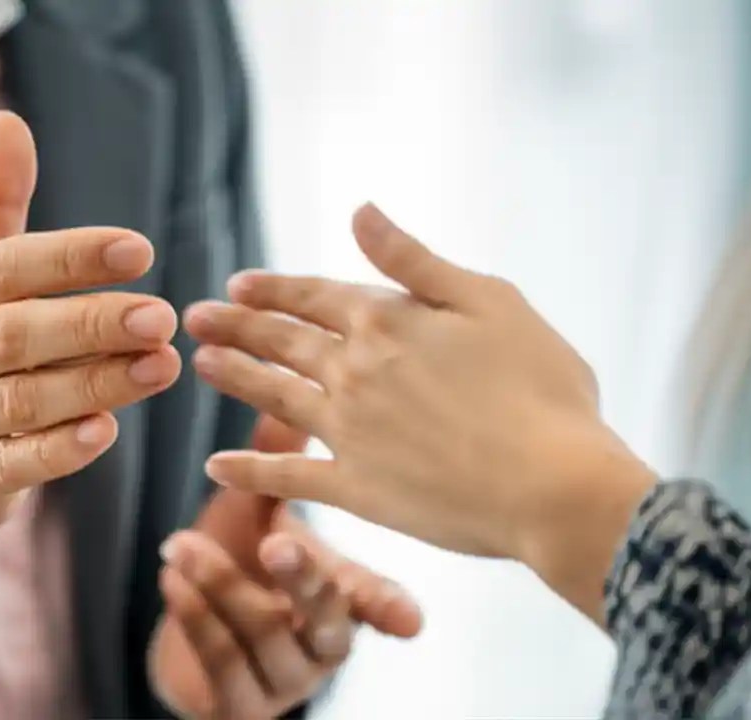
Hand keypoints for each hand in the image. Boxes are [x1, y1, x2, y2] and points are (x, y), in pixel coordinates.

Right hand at [0, 112, 181, 585]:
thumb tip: (10, 120)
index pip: (4, 267)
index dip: (71, 256)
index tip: (141, 249)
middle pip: (13, 335)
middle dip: (90, 323)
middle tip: (163, 316)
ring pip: (18, 402)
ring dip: (94, 384)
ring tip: (162, 367)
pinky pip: (11, 467)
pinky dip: (59, 450)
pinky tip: (108, 431)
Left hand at [149, 416, 421, 719]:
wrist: (191, 639)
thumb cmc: (242, 568)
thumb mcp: (263, 517)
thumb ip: (281, 468)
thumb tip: (289, 400)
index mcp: (341, 599)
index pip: (376, 601)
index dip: (390, 607)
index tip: (411, 619)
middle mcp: (321, 645)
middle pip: (327, 618)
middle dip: (304, 581)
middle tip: (278, 544)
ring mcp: (282, 680)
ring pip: (262, 637)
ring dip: (219, 585)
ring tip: (180, 543)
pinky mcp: (238, 705)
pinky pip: (220, 665)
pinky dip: (195, 618)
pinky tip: (171, 578)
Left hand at [184, 204, 655, 622]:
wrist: (555, 487)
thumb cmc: (542, 389)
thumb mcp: (489, 301)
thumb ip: (414, 260)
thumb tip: (360, 210)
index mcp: (386, 321)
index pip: (314, 296)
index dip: (274, 288)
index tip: (237, 284)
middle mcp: (353, 371)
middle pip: (282, 341)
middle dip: (236, 326)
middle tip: (194, 318)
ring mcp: (348, 432)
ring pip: (274, 396)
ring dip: (236, 378)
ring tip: (201, 364)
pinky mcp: (355, 490)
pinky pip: (287, 478)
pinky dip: (247, 473)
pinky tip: (213, 468)